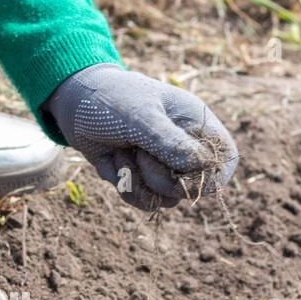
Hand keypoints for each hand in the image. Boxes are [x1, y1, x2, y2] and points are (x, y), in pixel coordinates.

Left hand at [45, 64, 237, 209]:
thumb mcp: (140, 117)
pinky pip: (143, 200)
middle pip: (190, 188)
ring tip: (123, 150)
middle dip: (159, 176)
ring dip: (137, 180)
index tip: (184, 177)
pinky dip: (124, 186)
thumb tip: (200, 166)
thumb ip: (169, 141)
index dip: (211, 177)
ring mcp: (164, 166)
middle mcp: (184, 148)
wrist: (75, 104)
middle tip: (138, 149)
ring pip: (165, 199)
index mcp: (196, 125)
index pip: (224, 161)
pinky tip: (112, 161)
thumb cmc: (112, 99)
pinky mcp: (142, 179)